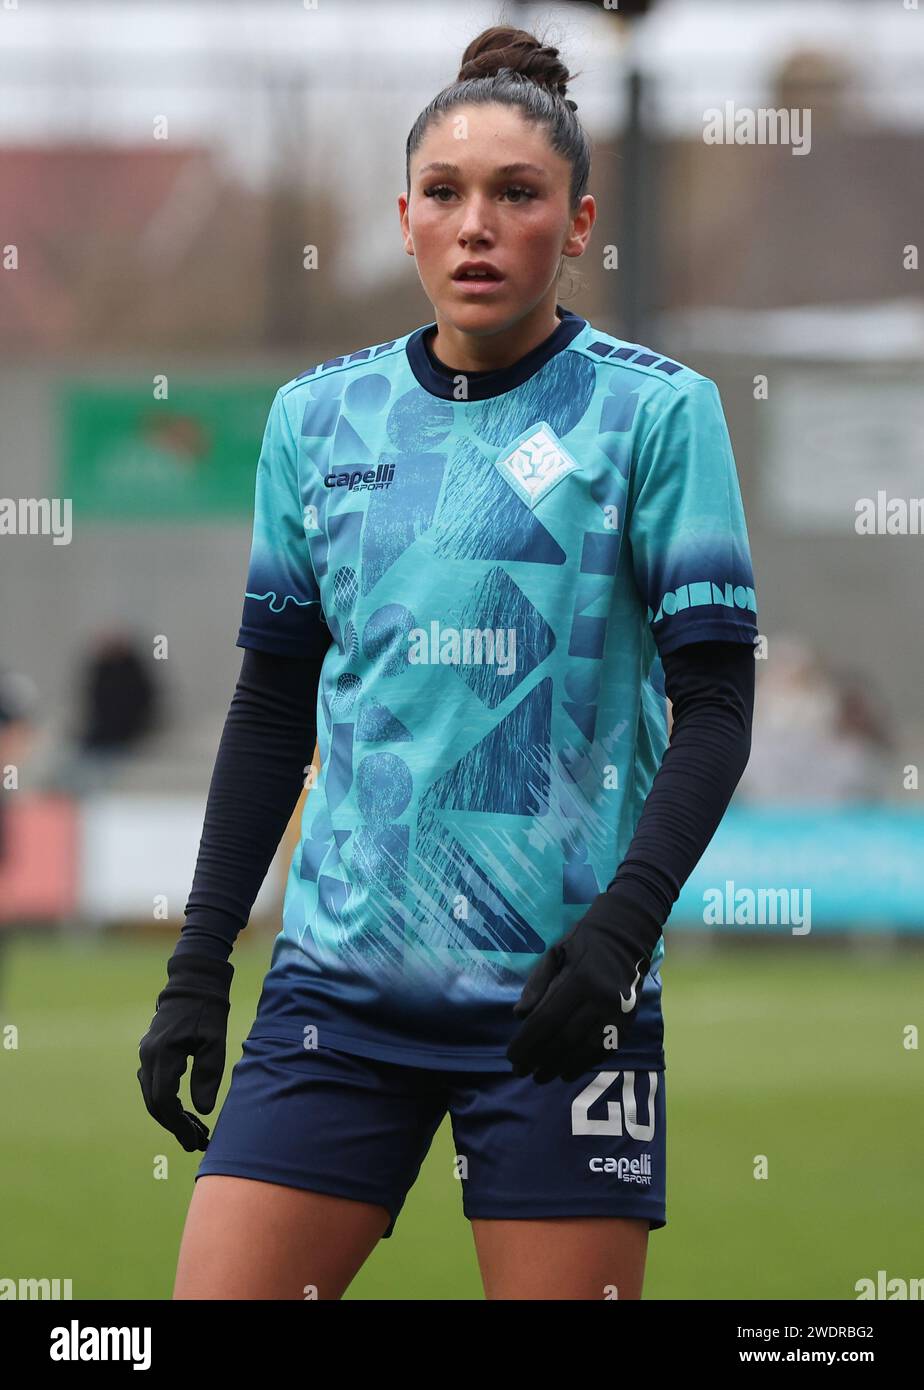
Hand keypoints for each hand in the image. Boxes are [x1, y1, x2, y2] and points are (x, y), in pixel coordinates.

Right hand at [137, 953, 232, 1150]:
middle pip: (155, 1103)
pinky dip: (167, 1101)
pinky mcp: (151, 1052)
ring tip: (194, 1132)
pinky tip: (185, 1112)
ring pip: (152, 1095)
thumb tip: (203, 1111)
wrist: (194, 982)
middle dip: (175, 1125)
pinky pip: (154, 1084)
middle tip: (195, 1143)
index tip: (194, 1140)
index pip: (163, 1101)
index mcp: (163, 1054)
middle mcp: (149, 1056)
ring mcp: (147, 1053)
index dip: (178, 1124)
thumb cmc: (208, 1010)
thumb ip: (207, 1075)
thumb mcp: (214, 1042)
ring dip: (171, 1115)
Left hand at [506, 892, 659, 1083]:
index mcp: (578, 980)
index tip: (512, 1057)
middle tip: (521, 1071)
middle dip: (538, 1059)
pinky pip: (603, 1051)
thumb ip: (536, 984)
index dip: (527, 1043)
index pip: (546, 1020)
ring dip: (559, 1068)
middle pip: (563, 1040)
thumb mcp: (554, 954)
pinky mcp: (627, 1023)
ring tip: (540, 1076)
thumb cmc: (583, 943)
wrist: (626, 937)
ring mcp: (616, 1014)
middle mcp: (599, 999)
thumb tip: (519, 1017)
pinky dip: (583, 1064)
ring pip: (583, 1050)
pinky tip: (567, 1072)